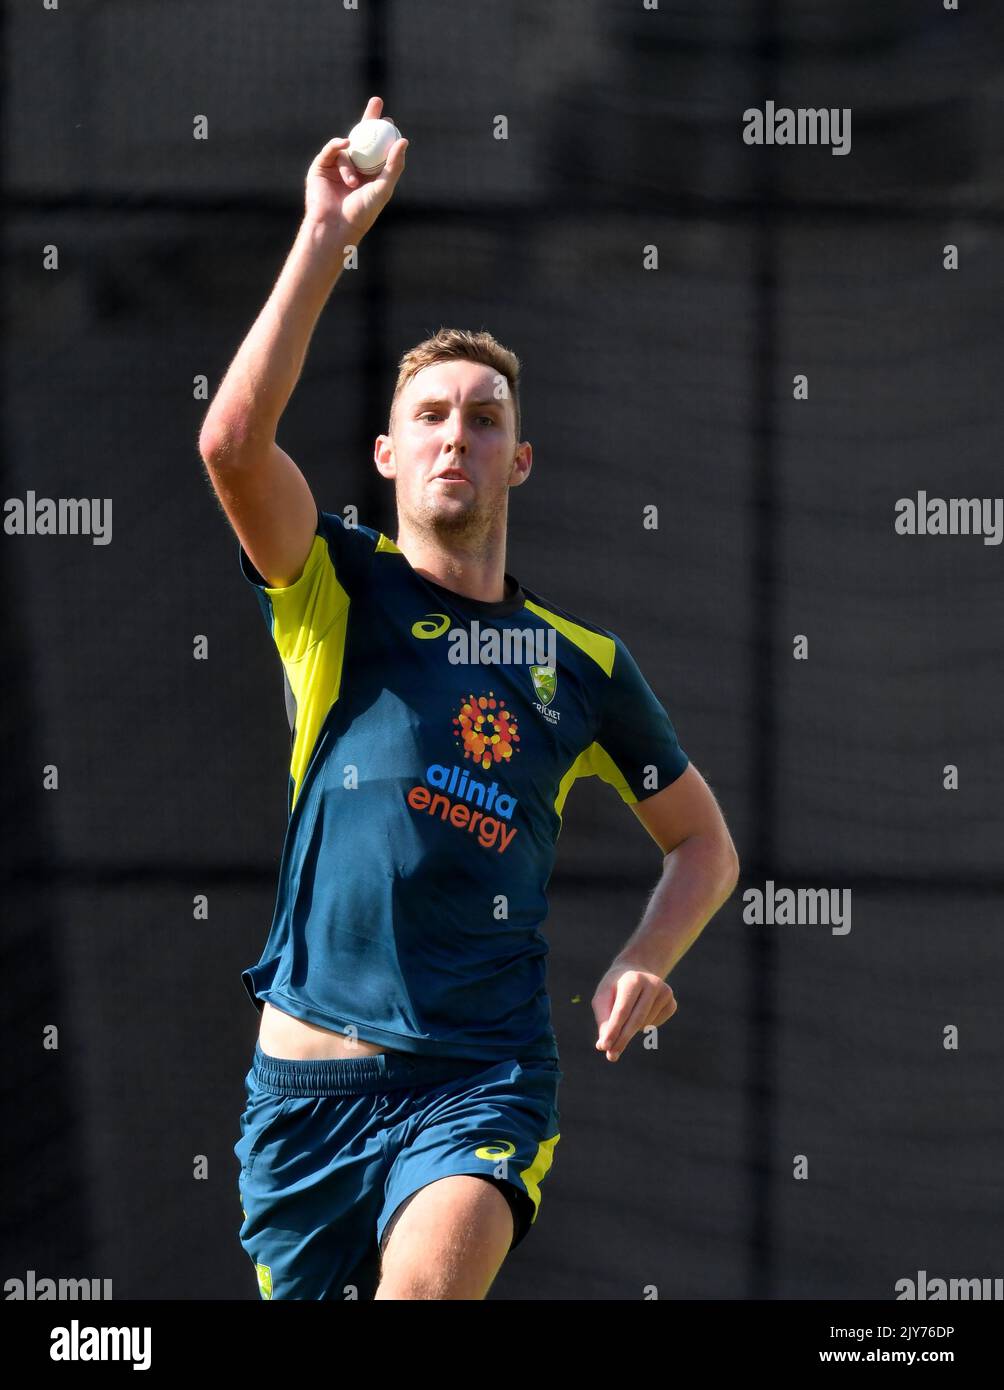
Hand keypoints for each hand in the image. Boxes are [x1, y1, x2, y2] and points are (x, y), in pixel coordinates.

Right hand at [303, 94, 407, 240]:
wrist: (336, 226)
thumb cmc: (362, 212)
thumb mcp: (383, 188)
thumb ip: (393, 165)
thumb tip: (403, 140)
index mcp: (370, 173)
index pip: (378, 148)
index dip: (384, 133)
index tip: (391, 120)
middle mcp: (354, 167)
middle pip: (363, 138)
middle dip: (369, 118)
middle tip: (377, 102)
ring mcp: (337, 165)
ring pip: (348, 148)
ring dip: (351, 164)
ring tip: (353, 184)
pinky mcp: (321, 166)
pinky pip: (331, 149)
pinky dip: (337, 145)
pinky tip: (344, 144)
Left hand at [591, 961, 677, 1061]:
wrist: (637, 970)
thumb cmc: (615, 987)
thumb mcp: (603, 997)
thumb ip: (603, 1019)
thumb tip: (604, 1045)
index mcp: (633, 979)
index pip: (622, 1010)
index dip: (613, 1029)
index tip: (604, 1046)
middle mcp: (653, 983)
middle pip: (636, 1020)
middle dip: (622, 1039)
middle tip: (611, 1056)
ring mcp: (666, 993)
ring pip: (644, 1024)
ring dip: (631, 1029)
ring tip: (627, 1012)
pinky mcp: (672, 1003)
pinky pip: (655, 1025)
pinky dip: (644, 1026)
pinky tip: (641, 1010)